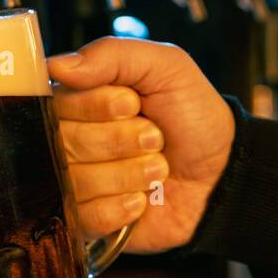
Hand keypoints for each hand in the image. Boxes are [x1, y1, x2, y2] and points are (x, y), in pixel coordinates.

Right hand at [49, 38, 236, 253]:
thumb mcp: (165, 67)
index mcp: (79, 98)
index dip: (95, 105)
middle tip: (154, 138)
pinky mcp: (85, 221)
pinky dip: (122, 207)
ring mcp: (74, 183)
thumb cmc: (192, 118)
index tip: (132, 104)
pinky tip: (142, 200)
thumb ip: (111, 55)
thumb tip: (57, 67)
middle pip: (63, 142)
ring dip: (128, 175)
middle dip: (120, 140)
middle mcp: (68, 140)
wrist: (221, 174)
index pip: (55, 102)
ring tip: (156, 170)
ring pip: (75, 181)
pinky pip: (85, 217)